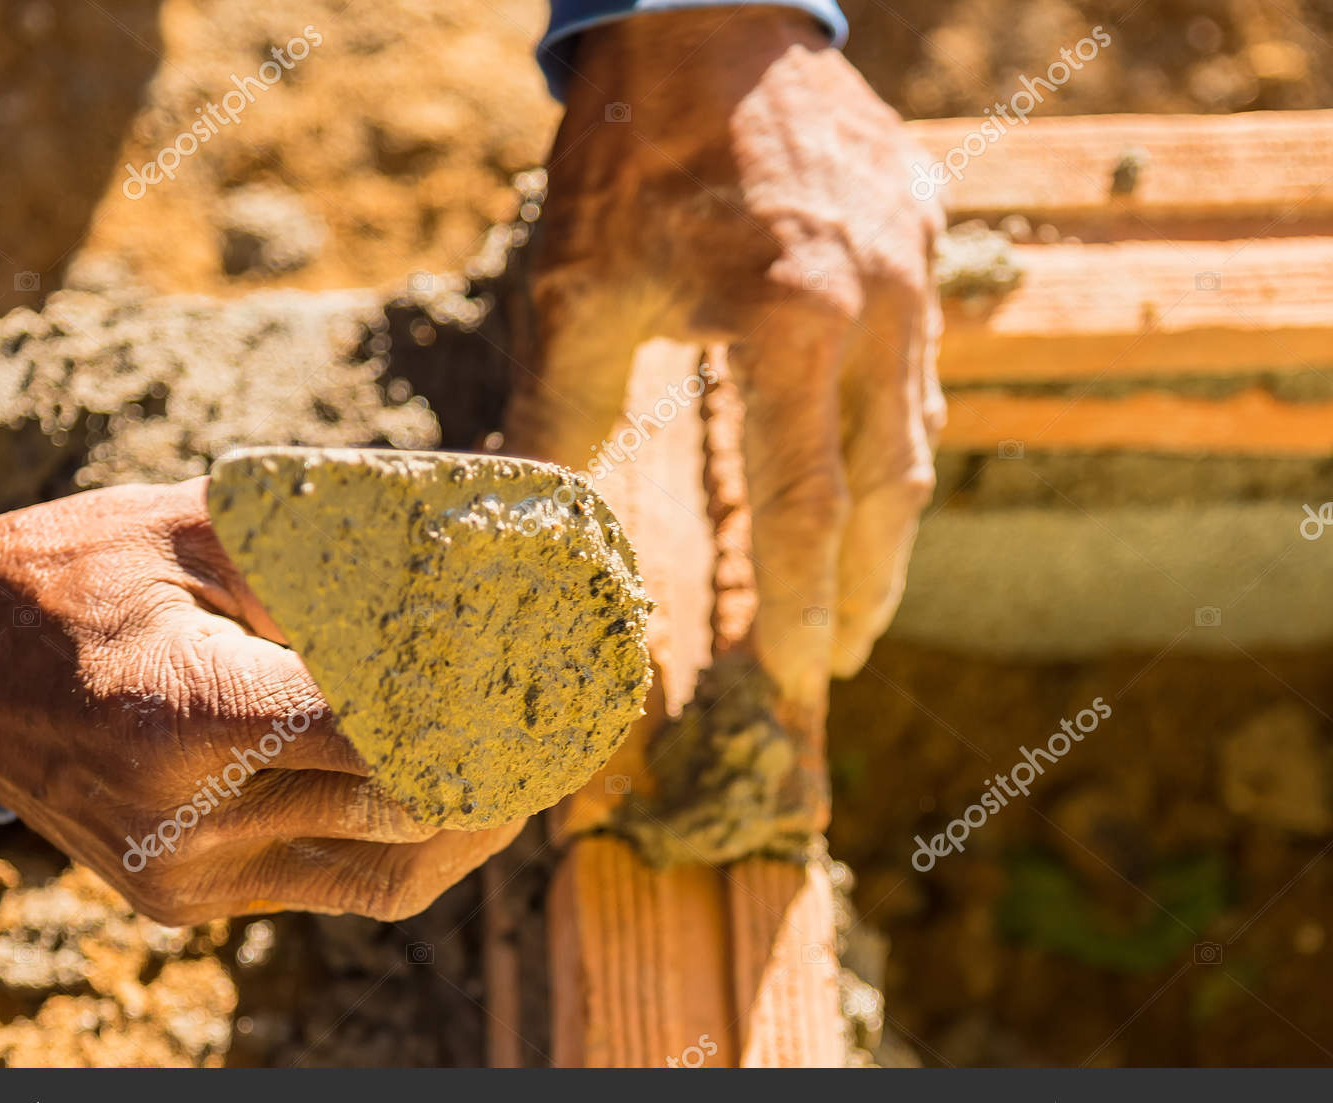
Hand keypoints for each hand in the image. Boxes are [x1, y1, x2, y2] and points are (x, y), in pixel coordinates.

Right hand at [0, 479, 522, 924]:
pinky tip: (454, 796)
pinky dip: (410, 846)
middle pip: (403, 809)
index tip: (551, 663)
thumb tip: (461, 547)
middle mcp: (187, 818)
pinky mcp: (185, 900)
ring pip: (389, 873)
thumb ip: (324, 547)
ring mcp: (185, 875)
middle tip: (575, 708)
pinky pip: (337, 888)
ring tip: (538, 761)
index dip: (483, 706)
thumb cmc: (76, 576)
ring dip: (476, 823)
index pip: (384, 732)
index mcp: (189, 714)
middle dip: (506, 764)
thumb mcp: (194, 529)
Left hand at [507, 9, 943, 827]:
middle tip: (838, 661)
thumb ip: (561, 418)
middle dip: (867, 590)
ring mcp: (916, 265)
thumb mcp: (579, 292)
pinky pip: (926, 363)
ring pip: (920, 431)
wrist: (706, 12)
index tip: (801, 683)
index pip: (809, 505)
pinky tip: (869, 470)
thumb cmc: (631, 152)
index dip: (807, 609)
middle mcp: (877, 301)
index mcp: (790, 319)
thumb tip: (527, 529)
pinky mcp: (927, 234)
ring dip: (888, 525)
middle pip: (890, 489)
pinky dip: (897, 437)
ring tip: (859, 593)